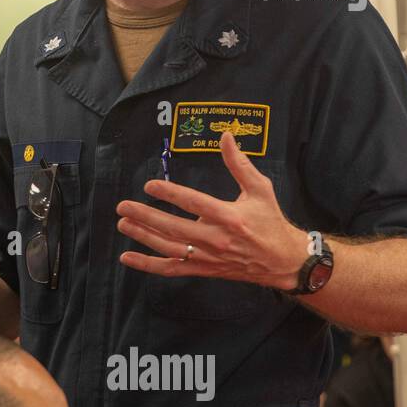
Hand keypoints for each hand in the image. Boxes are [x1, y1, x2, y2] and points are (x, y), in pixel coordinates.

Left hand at [114, 131, 308, 289]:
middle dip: (147, 216)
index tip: (150, 185)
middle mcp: (217, 239)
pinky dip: (148, 265)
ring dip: (144, 236)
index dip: (171, 194)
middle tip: (123, 206)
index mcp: (230, 217)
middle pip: (175, 228)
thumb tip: (226, 136)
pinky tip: (127, 256)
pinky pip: (172, 269)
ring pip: (169, 249)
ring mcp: (209, 257)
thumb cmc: (270, 222)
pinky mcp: (204, 269)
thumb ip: (240, 164)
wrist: (283, 262)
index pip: (195, 204)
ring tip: (123, 223)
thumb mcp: (260, 189)